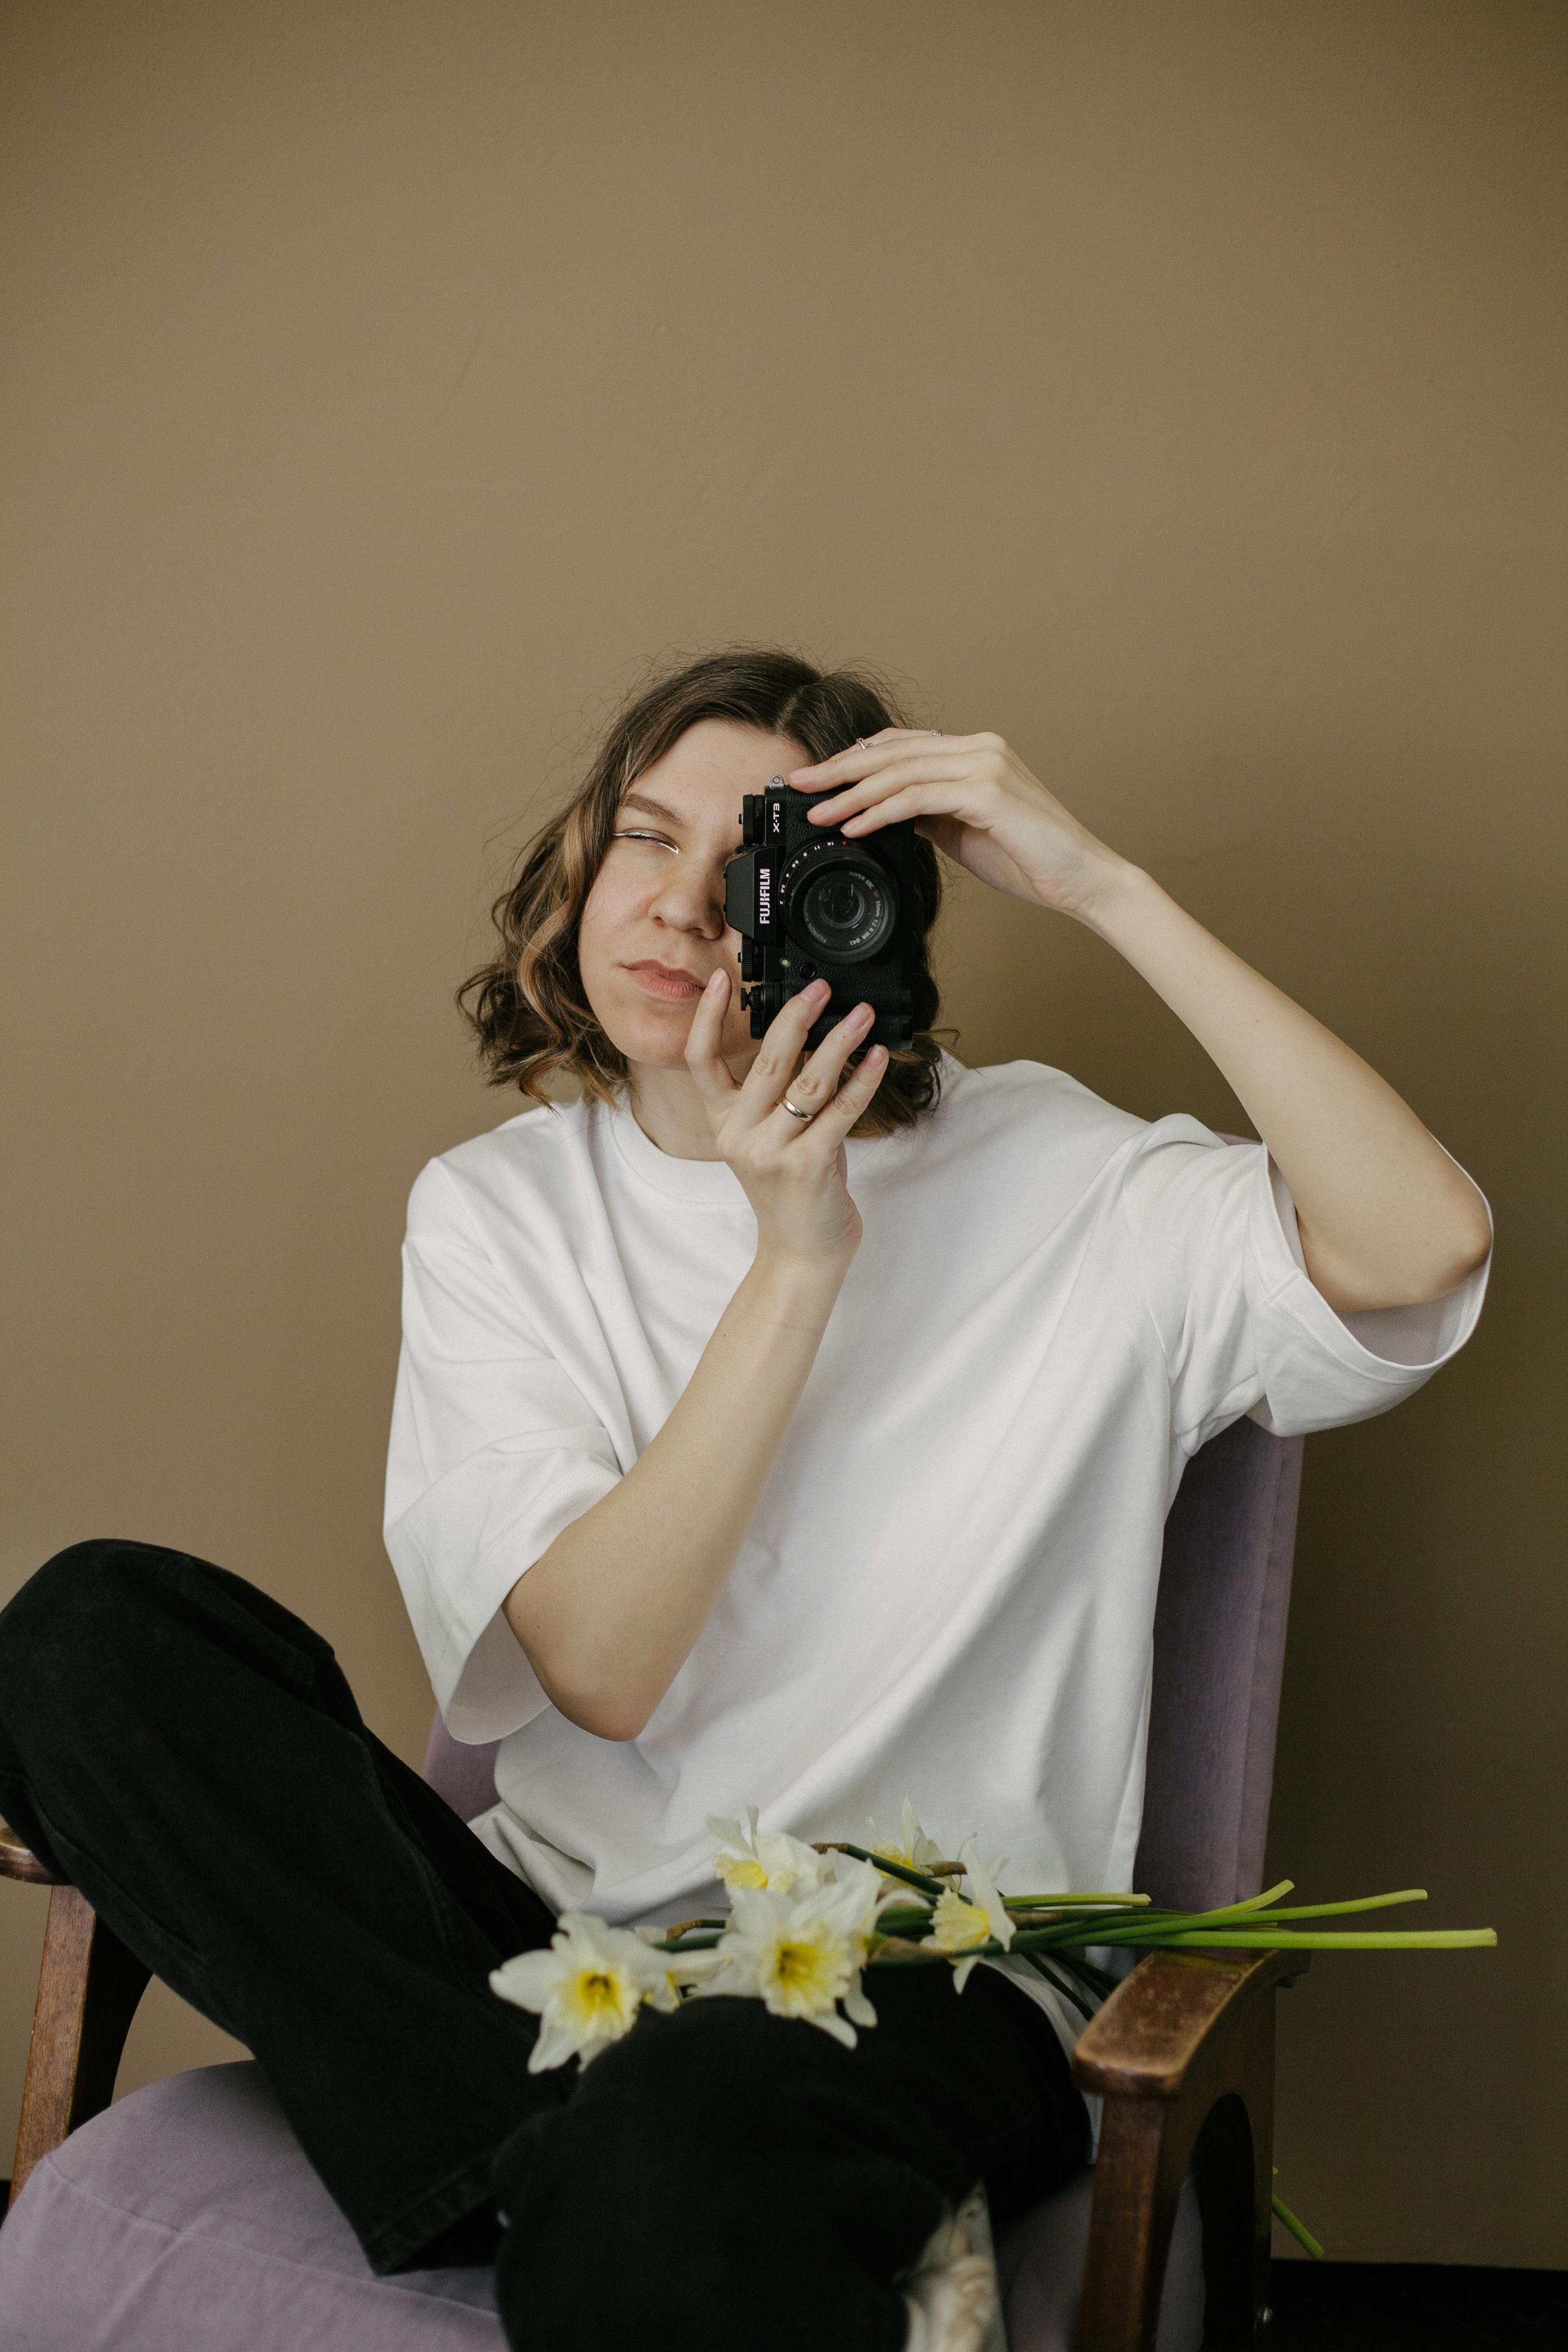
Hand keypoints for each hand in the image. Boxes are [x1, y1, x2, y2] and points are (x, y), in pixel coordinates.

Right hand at [683, 971, 887, 1266]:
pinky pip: (840, 1111)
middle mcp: (740, 1133)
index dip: (706, 1017)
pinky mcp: (807, 1165)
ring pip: (808, 1081)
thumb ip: (784, 1094)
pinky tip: (877, 1057)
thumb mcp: (774, 1137)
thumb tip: (816, 1038)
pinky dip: (863, 1080)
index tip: (723, 979)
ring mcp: (771, 1151)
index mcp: (723, 1122)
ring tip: (861, 1015)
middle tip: (821, 989)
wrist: (803, 1252)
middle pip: (766, 1060)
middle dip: (796, 1016)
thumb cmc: (794, 1190)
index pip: (700, 1060)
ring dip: (839, 1042)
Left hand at [787, 729, 1128, 921]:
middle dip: (838, 769)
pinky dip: (880, 812)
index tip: (817, 778)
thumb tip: (884, 813)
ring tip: (817, 813)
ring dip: (851, 794)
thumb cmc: (1029, 858)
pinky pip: (918, 798)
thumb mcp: (965, 831)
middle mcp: (980, 748)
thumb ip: (929, 814)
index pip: (902, 744)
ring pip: (899, 772)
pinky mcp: (987, 792)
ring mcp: (985, 765)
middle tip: (798, 784)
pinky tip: (854, 827)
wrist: (1081, 879)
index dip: (855, 758)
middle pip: (892, 750)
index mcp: (975, 751)